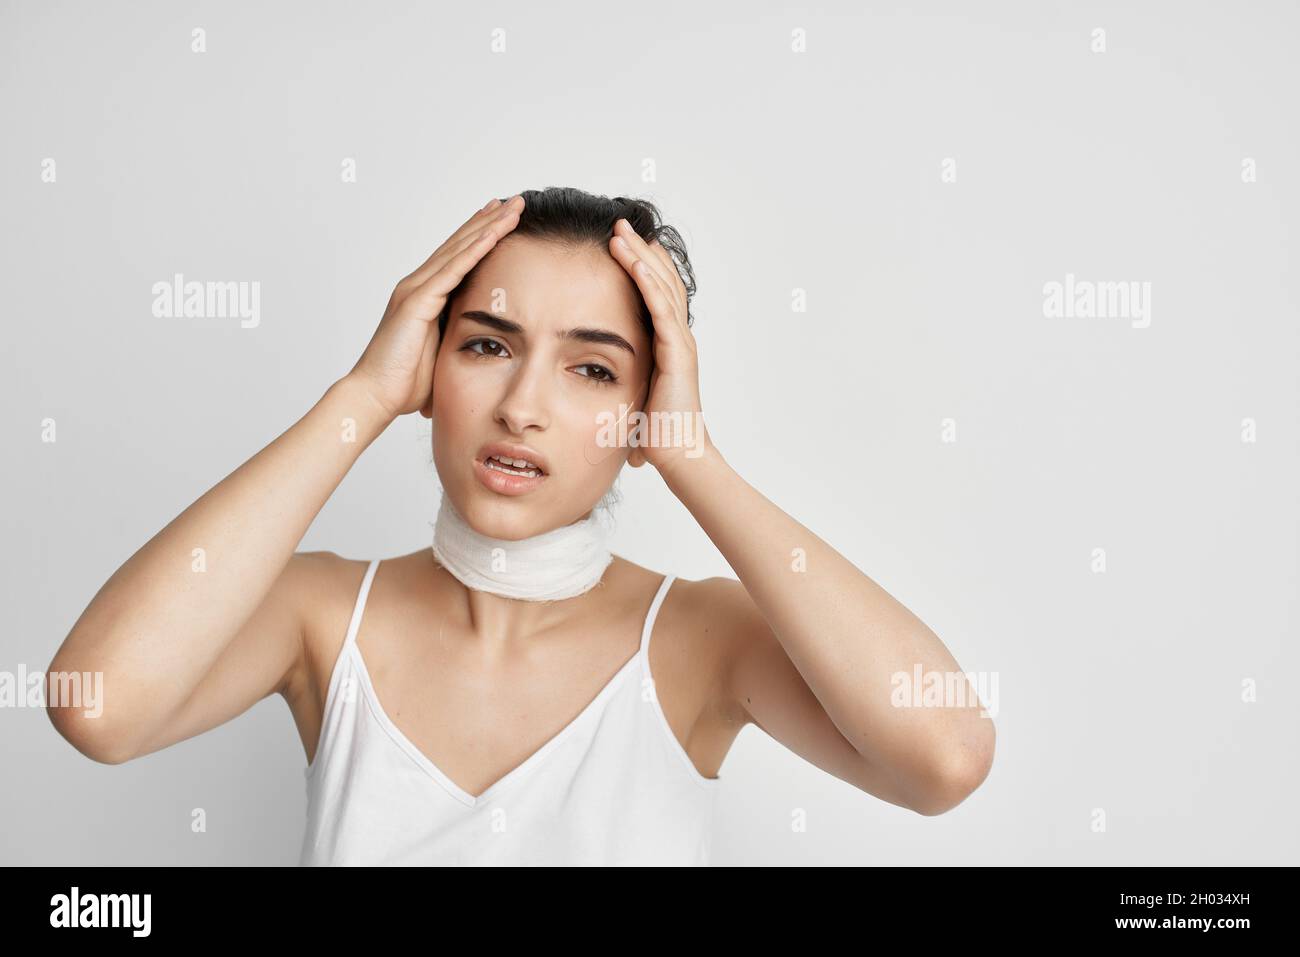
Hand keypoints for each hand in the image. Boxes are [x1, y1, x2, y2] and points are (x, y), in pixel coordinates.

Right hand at [347, 195, 523, 419]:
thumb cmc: (405, 384)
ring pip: (459, 250)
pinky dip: (473, 250)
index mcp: (424, 296)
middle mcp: (418, 285)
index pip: (457, 257)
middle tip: (514, 200)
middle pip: (460, 244)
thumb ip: (457, 342)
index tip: (502, 217)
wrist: (375, 396)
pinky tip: (492, 233)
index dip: (480, 234)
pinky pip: (452, 270)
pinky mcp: (416, 301)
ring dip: (487, 227)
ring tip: (512, 207)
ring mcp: (415, 290)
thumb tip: (482, 351)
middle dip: (488, 220)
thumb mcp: (441, 355)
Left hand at [606, 218, 713, 477]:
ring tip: (620, 232)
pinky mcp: (676, 352)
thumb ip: (619, 382)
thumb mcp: (631, 395)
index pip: (656, 294)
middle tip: (619, 225)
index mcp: (667, 344)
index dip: (641, 265)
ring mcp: (680, 342)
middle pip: (661, 280)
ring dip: (641, 256)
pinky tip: (634, 261)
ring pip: (662, 287)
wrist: (677, 453)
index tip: (621, 242)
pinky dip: (648, 281)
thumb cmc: (654, 433)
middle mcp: (678, 337)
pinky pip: (661, 308)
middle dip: (639, 250)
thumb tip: (592, 384)